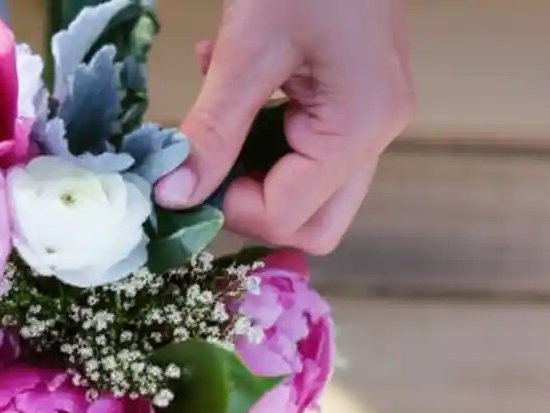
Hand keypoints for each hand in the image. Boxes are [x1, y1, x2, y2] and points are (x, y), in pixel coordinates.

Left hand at [155, 0, 413, 253]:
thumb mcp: (246, 52)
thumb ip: (211, 131)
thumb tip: (173, 196)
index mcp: (360, 128)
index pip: (288, 217)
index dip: (229, 207)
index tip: (186, 172)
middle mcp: (377, 133)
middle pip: (313, 224)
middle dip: (249, 206)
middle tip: (203, 165)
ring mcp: (371, 117)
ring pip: (310, 191)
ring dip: (252, 169)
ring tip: (218, 114)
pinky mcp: (354, 98)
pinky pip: (306, 147)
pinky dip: (261, 133)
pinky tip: (235, 84)